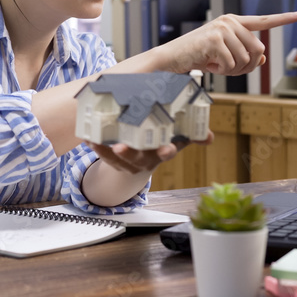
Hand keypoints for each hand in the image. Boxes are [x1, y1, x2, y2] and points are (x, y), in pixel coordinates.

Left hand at [88, 130, 213, 173]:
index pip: (166, 153)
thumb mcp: (178, 139)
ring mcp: (127, 162)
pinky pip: (102, 154)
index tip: (167, 149)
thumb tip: (209, 137)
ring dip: (105, 151)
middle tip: (122, 147)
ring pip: (115, 159)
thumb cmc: (161, 142)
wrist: (141, 159)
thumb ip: (192, 135)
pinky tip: (87, 137)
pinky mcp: (112, 159)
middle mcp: (144, 160)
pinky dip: (94, 146)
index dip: (166, 151)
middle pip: (137, 158)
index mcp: (161, 152)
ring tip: (96, 140)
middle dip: (130, 154)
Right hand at [158, 12, 296, 75]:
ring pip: (245, 59)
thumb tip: (262, 59)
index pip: (263, 21)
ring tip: (216, 65)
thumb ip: (245, 56)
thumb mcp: (225, 57)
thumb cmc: (198, 56)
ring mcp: (222, 28)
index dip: (283, 19)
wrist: (172, 57)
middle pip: (258, 50)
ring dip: (232, 70)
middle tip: (229, 69)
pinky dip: (221, 71)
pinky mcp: (214, 39)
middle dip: (247, 66)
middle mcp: (230, 21)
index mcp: (234, 22)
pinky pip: (231, 64)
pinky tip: (209, 65)